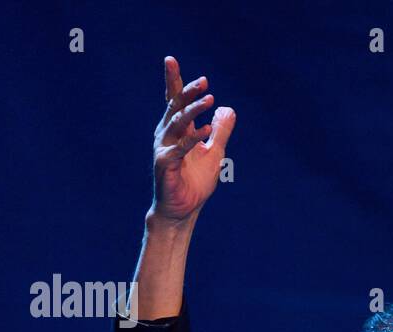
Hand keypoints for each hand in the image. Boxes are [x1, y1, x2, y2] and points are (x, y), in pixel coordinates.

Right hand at [150, 56, 235, 223]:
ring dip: (193, 110)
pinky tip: (206, 130)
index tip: (170, 60)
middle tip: (203, 81)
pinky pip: (180, 148)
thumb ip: (220, 131)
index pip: (174, 101)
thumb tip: (228, 110)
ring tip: (210, 99)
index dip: (173, 81)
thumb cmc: (194, 182)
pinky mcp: (165, 164)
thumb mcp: (214, 153)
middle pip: (175, 107)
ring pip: (177, 123)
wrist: (183, 210)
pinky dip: (193, 138)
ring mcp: (164, 148)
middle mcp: (167, 135)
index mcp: (177, 130)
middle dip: (187, 91)